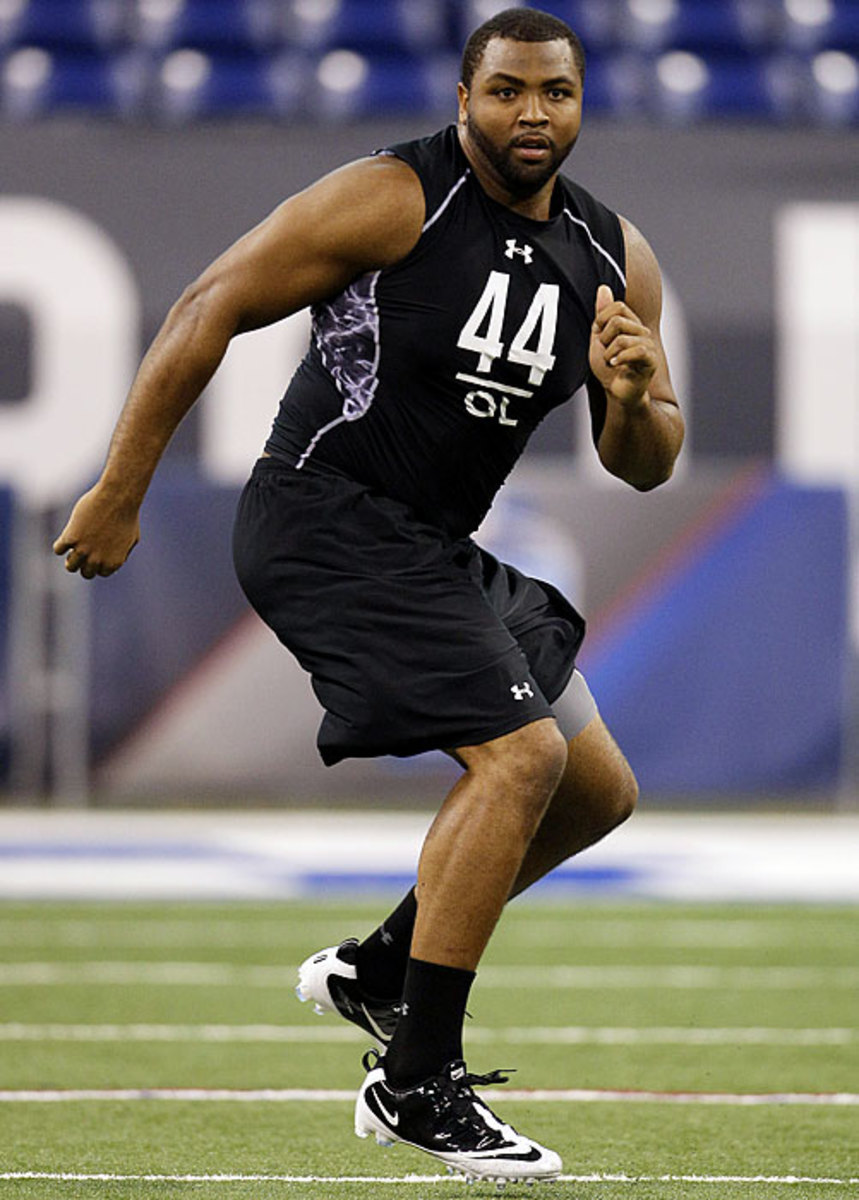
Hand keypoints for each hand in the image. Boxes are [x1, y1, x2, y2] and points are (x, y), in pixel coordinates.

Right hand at [53, 483, 139, 579]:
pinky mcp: (70, 538)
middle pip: (85, 573)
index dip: (98, 563)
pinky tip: (67, 535)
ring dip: (71, 559)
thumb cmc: (127, 515)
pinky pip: (58, 549)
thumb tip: (111, 562)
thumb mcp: (132, 539)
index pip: (100, 573)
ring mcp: (83, 550)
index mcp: (113, 563)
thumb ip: (121, 553)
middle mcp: (97, 561)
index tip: (97, 553)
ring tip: (74, 546)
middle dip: (85, 563)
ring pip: (70, 566)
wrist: (117, 498)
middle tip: (84, 550)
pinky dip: (60, 545)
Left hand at [589, 284, 657, 407]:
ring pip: (622, 338)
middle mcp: (642, 331)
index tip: (600, 338)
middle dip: (604, 339)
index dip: (602, 321)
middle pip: (618, 320)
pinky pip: (635, 351)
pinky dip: (620, 359)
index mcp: (631, 324)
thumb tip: (603, 287)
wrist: (618, 392)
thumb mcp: (599, 339)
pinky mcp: (651, 360)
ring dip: (609, 354)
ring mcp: (648, 345)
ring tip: (612, 362)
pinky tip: (616, 365)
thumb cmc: (609, 368)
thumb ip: (601, 315)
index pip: (617, 306)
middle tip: (607, 353)